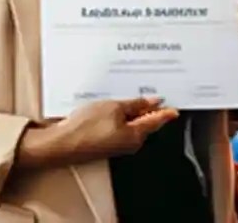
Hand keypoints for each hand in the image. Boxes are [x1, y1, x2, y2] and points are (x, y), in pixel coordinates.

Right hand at [58, 97, 178, 161]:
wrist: (63, 143)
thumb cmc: (86, 127)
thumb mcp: (114, 107)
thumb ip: (135, 105)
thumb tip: (152, 102)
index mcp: (137, 135)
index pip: (157, 121)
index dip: (166, 112)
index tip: (174, 108)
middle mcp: (130, 143)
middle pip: (145, 123)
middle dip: (147, 108)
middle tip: (148, 93)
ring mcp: (118, 144)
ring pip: (131, 124)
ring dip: (131, 111)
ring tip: (125, 97)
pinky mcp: (107, 143)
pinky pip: (119, 128)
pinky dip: (119, 117)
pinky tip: (111, 108)